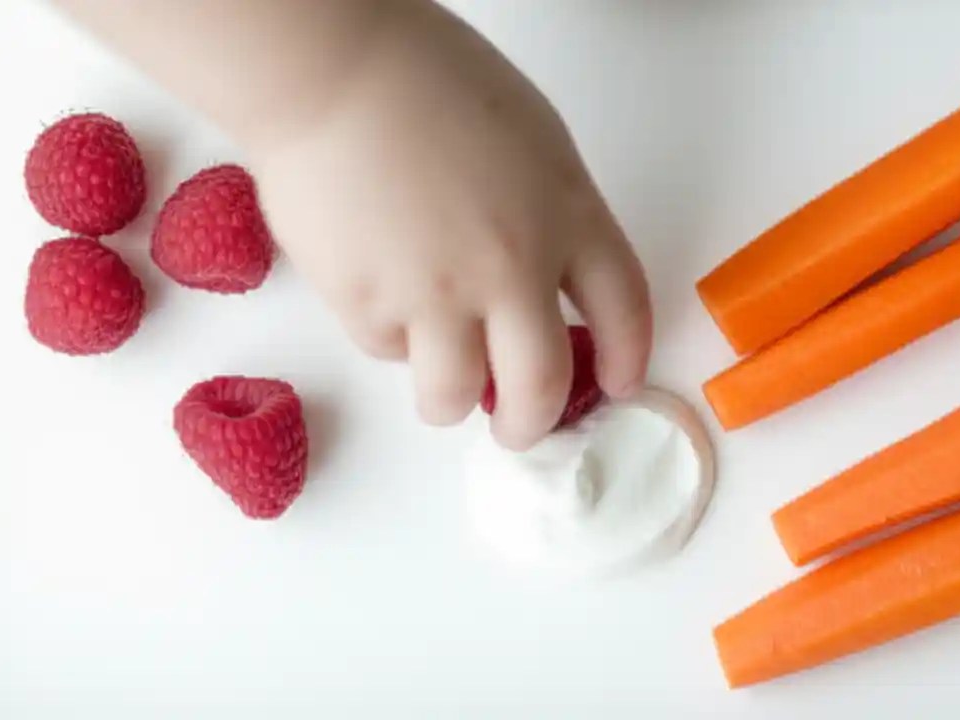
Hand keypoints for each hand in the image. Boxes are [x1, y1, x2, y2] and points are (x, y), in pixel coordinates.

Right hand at [251, 2, 651, 449]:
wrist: (332, 72)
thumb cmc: (427, 82)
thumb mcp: (530, 140)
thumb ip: (550, 216)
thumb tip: (539, 287)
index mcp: (566, 213)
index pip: (625, 309)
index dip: (628, 359)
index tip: (618, 385)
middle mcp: (512, 268)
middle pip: (542, 387)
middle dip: (532, 424)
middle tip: (518, 429)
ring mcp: (438, 295)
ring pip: (454, 397)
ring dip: (453, 401)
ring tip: (441, 384)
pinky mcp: (367, 307)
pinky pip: (387, 350)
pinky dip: (389, 335)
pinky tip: (378, 285)